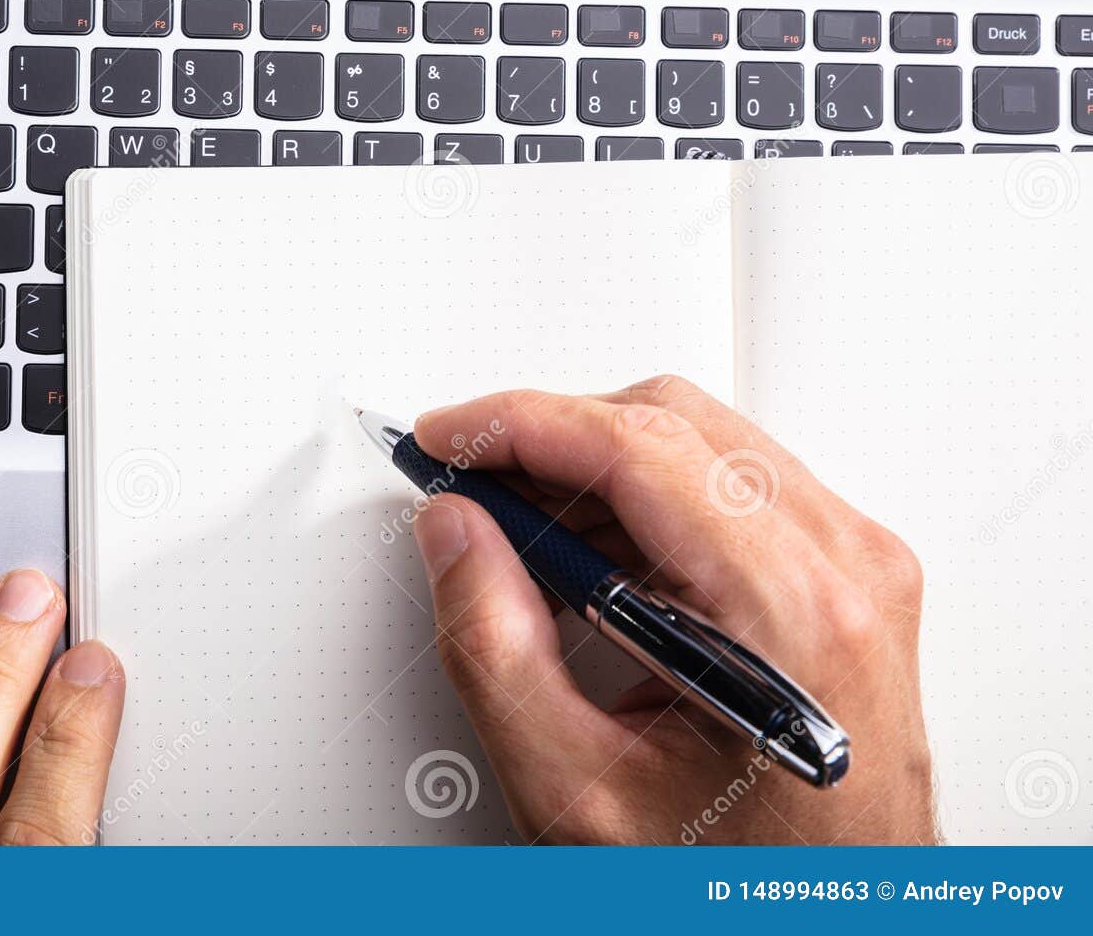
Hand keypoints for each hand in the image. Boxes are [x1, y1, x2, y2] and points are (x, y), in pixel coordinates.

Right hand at [408, 378, 933, 844]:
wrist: (832, 924)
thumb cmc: (740, 888)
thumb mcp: (580, 790)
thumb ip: (494, 650)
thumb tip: (456, 534)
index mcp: (792, 616)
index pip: (638, 450)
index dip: (522, 426)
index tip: (450, 439)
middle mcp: (845, 572)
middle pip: (671, 423)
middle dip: (551, 438)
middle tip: (470, 485)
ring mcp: (858, 568)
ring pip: (702, 441)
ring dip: (595, 468)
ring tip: (520, 534)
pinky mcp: (849, 577)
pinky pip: (735, 484)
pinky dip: (647, 499)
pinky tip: (590, 557)